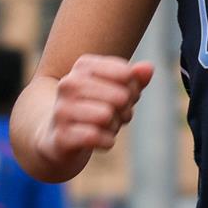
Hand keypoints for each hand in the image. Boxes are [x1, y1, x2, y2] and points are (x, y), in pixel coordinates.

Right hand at [38, 55, 154, 162]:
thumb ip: (134, 78)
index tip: (122, 95)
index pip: (126, 73)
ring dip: (114, 126)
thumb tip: (148, 68)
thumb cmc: (95, 108)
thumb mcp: (117, 90)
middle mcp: (68, 83)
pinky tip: (99, 140)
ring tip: (103, 126)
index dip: (133, 89)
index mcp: (83, 66)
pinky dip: (106, 141)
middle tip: (113, 115)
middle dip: (125, 110)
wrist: (59, 137)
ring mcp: (62, 109)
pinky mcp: (61, 135)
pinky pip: (96, 136)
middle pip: (120, 96)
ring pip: (107, 116)